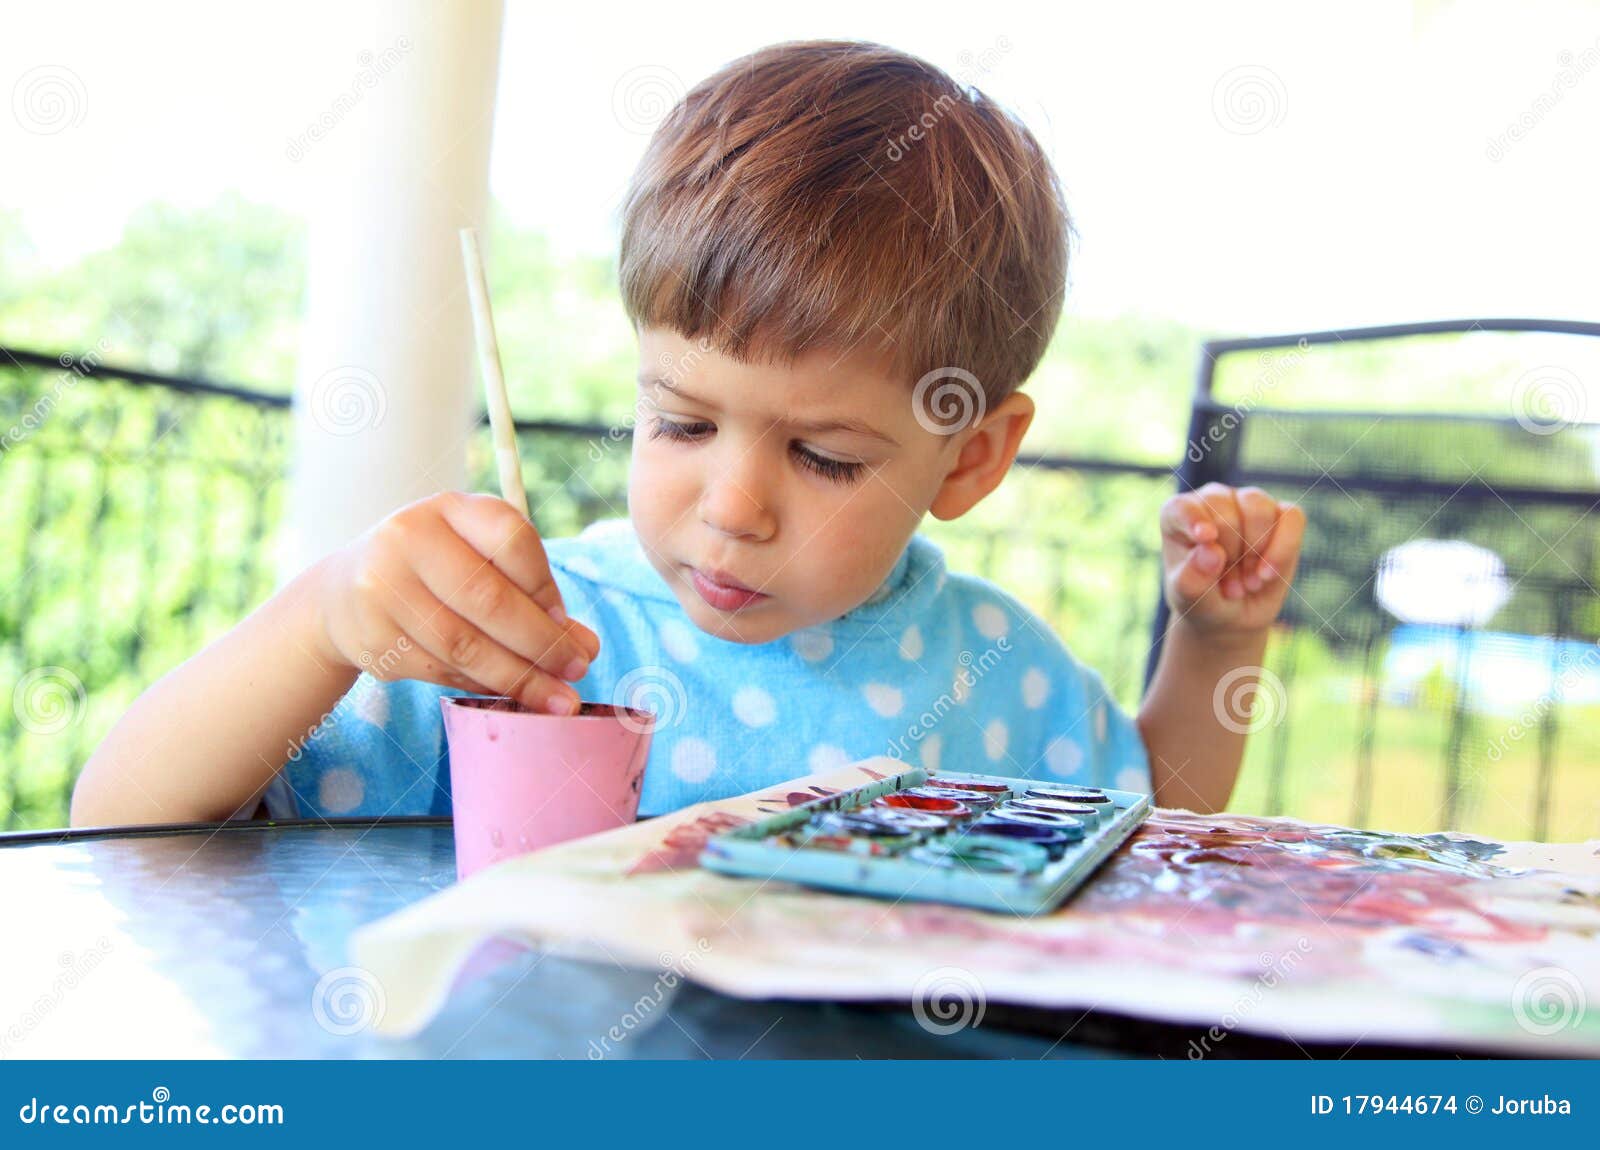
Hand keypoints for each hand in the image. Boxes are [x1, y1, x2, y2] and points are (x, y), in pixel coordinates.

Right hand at [313, 491, 600, 713]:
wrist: (344, 593)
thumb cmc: (435, 571)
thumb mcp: (477, 557)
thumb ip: (531, 592)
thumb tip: (586, 647)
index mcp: (448, 507)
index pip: (511, 538)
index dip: (546, 586)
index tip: (567, 622)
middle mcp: (409, 538)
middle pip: (489, 598)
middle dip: (542, 642)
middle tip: (577, 670)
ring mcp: (383, 587)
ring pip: (464, 644)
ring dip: (519, 678)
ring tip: (557, 699)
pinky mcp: (372, 636)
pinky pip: (441, 669)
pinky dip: (482, 684)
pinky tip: (506, 692)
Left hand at [1159, 483, 1305, 636]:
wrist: (1233, 616)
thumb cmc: (1203, 602)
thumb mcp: (1190, 599)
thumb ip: (1192, 579)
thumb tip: (1210, 551)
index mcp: (1178, 516)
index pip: (1183, 508)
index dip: (1195, 519)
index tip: (1206, 539)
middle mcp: (1212, 502)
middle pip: (1225, 510)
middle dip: (1230, 554)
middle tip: (1230, 589)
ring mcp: (1248, 504)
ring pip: (1258, 508)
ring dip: (1255, 552)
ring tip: (1249, 584)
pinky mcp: (1283, 516)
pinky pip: (1292, 517)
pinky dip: (1283, 547)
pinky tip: (1269, 573)